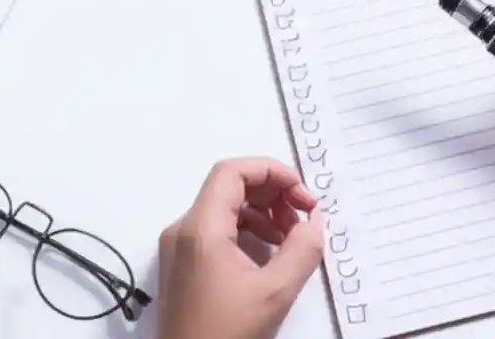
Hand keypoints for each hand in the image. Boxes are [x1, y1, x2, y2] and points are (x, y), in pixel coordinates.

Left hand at [157, 158, 324, 338]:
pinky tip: (270, 256)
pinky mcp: (182, 265)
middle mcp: (183, 229)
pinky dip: (247, 233)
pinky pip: (217, 232)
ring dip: (262, 215)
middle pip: (230, 187)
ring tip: (291, 239)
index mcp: (201, 227)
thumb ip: (302, 249)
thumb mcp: (275, 292)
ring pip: (224, 209)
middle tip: (304, 218)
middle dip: (272, 195)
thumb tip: (314, 221)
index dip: (272, 171)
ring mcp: (179, 247)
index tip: (303, 194)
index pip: (233, 171)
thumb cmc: (227, 332)